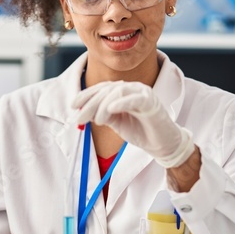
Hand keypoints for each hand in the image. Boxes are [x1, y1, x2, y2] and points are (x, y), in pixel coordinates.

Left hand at [73, 81, 193, 168]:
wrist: (162, 145)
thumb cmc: (141, 132)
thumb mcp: (116, 123)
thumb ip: (102, 115)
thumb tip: (84, 111)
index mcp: (123, 92)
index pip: (102, 88)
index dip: (86, 95)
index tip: (73, 105)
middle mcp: (132, 88)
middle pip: (106, 90)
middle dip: (90, 103)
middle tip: (79, 118)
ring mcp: (142, 93)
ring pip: (117, 92)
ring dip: (103, 105)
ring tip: (97, 121)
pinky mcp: (151, 102)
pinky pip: (134, 99)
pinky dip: (121, 102)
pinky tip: (110, 109)